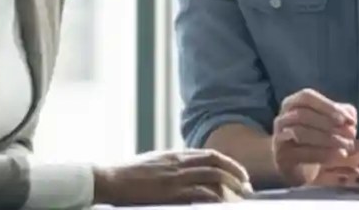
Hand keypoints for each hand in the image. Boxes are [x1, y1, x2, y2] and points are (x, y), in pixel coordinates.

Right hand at [94, 149, 251, 204]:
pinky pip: (199, 193)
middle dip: (236, 174)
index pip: (210, 155)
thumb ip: (172, 165)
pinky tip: (222, 203)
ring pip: (212, 177)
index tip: (241, 174)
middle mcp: (178, 163)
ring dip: (230, 186)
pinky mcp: (170, 192)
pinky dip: (214, 197)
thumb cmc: (128, 175)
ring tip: (241, 197)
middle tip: (247, 187)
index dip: (229, 163)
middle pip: (216, 163)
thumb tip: (188, 170)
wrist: (110, 179)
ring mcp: (175, 177)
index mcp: (175, 155)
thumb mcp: (154, 163)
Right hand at [272, 88, 357, 185]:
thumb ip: (342, 115)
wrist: (299, 166)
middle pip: (303, 114)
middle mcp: (281, 118)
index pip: (306, 97)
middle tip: (351, 134)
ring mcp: (278, 138)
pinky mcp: (282, 158)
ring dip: (328, 139)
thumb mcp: (331, 121)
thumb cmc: (316, 138)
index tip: (346, 118)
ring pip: (300, 133)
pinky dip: (323, 153)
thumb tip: (350, 120)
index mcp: (292, 103)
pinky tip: (339, 155)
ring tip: (347, 146)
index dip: (327, 106)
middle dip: (329, 123)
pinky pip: (302, 153)